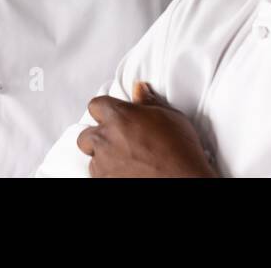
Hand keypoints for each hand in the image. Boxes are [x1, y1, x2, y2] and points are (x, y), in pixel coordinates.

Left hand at [75, 82, 218, 177]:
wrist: (183, 180)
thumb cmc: (180, 151)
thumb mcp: (170, 117)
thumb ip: (149, 102)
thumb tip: (139, 89)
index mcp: (119, 116)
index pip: (95, 105)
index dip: (104, 111)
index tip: (113, 117)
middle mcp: (106, 137)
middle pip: (86, 134)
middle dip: (97, 138)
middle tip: (117, 142)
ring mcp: (103, 162)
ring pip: (92, 157)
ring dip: (103, 157)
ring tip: (125, 160)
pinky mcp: (103, 180)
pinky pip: (98, 174)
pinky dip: (108, 173)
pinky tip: (126, 172)